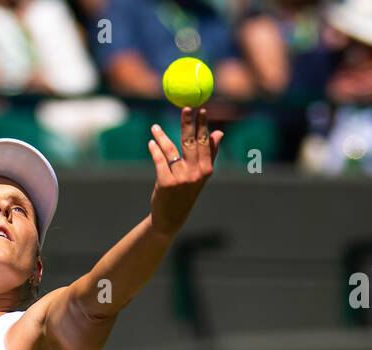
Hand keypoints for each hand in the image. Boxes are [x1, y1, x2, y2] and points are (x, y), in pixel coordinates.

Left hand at [147, 108, 222, 236]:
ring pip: (171, 150)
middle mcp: (195, 174)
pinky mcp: (166, 183)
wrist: (170, 218)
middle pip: (191, 142)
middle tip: (185, 108)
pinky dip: (155, 150)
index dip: (202, 125)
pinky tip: (151, 142)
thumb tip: (219, 133)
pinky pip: (160, 160)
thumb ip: (209, 155)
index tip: (201, 110)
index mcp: (206, 170)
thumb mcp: (200, 176)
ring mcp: (180, 179)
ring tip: (154, 128)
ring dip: (161, 136)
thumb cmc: (185, 194)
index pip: (205, 143)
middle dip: (188, 123)